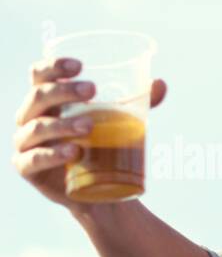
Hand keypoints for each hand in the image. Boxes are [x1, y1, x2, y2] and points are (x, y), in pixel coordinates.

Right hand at [13, 57, 165, 211]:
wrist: (97, 190)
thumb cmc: (101, 146)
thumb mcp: (118, 122)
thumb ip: (137, 103)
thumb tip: (161, 84)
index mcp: (46, 101)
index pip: (40, 75)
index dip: (53, 66)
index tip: (80, 65)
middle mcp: (30, 117)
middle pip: (39, 96)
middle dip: (64, 90)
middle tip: (93, 90)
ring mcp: (26, 143)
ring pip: (39, 127)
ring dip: (63, 124)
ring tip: (90, 126)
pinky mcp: (27, 168)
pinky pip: (34, 159)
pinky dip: (53, 155)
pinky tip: (73, 153)